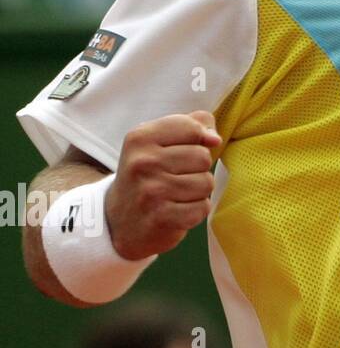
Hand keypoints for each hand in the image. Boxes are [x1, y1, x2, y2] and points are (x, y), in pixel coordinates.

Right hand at [105, 112, 222, 259]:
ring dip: (197, 191)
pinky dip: (195, 211)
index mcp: (140, 138)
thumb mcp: (159, 141)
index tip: (183, 151)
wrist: (116, 222)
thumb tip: (214, 139)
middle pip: (203, 157)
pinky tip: (175, 210)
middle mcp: (143, 163)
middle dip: (197, 169)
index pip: (192, 127)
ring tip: (175, 194)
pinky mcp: (162, 217)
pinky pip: (203, 207)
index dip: (197, 140)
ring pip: (206, 183)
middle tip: (174, 177)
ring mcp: (151, 191)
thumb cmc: (148, 174)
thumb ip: (192, 125)